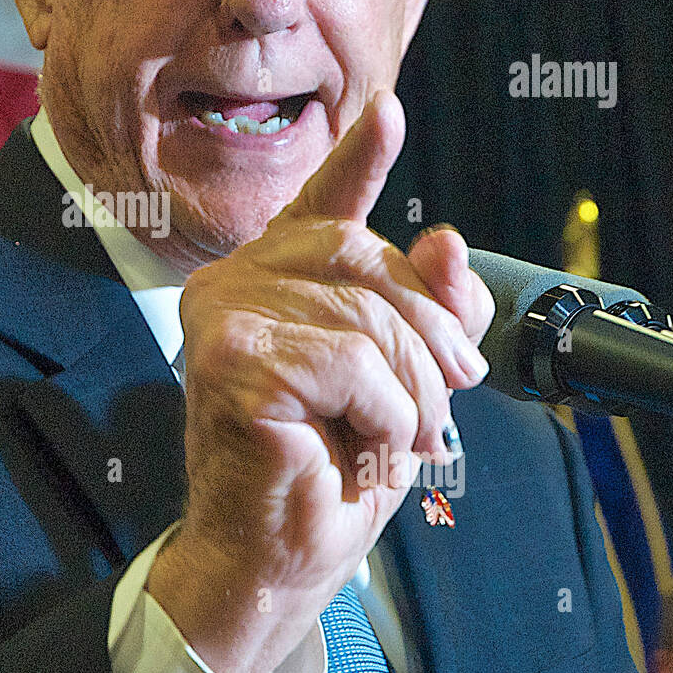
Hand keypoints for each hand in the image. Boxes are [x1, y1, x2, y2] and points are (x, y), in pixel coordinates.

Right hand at [146, 90, 493, 672]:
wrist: (276, 557)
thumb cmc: (329, 469)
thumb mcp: (405, 381)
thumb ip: (432, 312)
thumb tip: (449, 240)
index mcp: (274, 279)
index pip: (323, 206)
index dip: (360, 159)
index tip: (389, 115)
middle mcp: (236, 279)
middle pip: (371, 259)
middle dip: (430, 339)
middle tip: (441, 407)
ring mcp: (223, 312)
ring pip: (369, 315)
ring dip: (413, 389)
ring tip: (403, 437)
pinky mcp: (230, 357)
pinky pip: (351, 360)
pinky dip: (385, 411)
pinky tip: (366, 441)